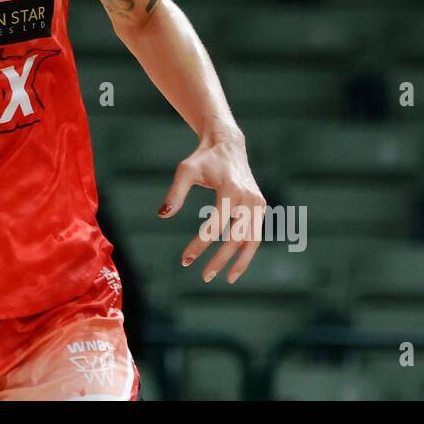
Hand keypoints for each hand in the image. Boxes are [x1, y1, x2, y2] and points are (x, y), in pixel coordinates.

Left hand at [158, 127, 264, 284]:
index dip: (200, 244)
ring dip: (240, 262)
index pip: (215, 225)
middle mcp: (248, 198)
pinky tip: (235, 266)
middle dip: (220, 259)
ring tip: (225, 278)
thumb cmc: (203, 159)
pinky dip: (247, 251)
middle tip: (204, 277)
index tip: (185, 259)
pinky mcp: (261, 206)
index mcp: (231, 190)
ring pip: (252, 240)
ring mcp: (258, 203)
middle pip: (236, 237)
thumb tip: (163, 215)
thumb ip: (175, 193)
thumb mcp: (185, 171)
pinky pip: (255, 234)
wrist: (228, 145)